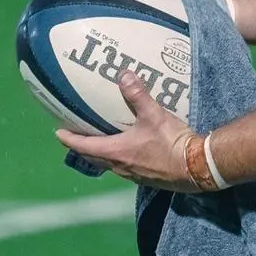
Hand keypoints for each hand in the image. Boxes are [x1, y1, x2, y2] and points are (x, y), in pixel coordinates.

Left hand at [56, 70, 195, 191]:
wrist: (197, 167)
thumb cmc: (171, 142)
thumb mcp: (154, 115)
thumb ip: (138, 95)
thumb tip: (123, 75)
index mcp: (116, 152)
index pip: (84, 146)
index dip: (70, 139)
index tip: (58, 132)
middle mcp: (120, 167)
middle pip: (94, 158)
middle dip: (83, 147)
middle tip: (77, 136)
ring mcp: (133, 176)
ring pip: (109, 165)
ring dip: (101, 154)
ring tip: (101, 141)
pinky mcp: (147, 179)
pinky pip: (125, 168)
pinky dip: (118, 159)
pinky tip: (128, 151)